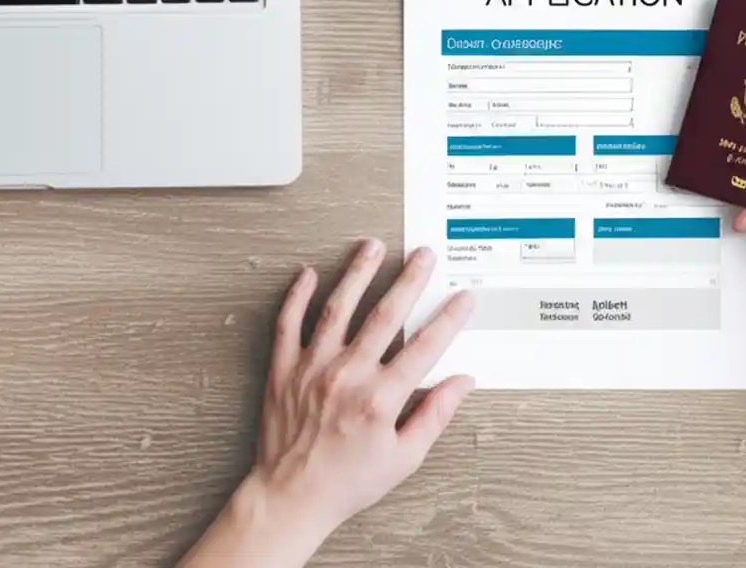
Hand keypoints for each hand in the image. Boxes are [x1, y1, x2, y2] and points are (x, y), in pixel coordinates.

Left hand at [180, 240, 474, 567]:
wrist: (291, 497)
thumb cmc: (347, 482)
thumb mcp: (404, 457)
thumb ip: (435, 415)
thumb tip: (462, 382)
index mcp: (381, 399)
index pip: (425, 346)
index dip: (448, 318)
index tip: (462, 297)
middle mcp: (348, 376)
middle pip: (386, 315)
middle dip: (410, 280)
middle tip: (423, 256)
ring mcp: (312, 368)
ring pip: (338, 308)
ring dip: (358, 274)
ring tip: (373, 247)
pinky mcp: (283, 369)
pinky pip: (289, 323)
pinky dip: (298, 296)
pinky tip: (310, 274)